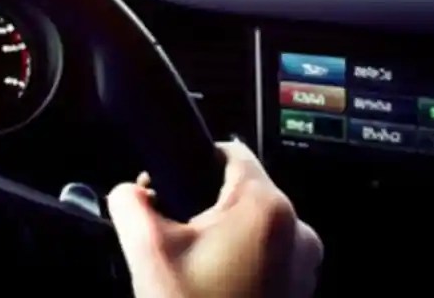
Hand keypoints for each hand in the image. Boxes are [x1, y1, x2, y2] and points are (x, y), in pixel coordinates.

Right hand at [108, 140, 322, 297]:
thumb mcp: (145, 251)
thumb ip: (129, 201)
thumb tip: (131, 192)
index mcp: (265, 207)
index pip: (229, 150)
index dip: (191, 160)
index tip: (166, 190)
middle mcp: (297, 229)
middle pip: (237, 191)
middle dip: (200, 208)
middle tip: (172, 243)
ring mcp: (305, 263)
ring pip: (249, 226)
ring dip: (218, 239)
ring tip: (191, 273)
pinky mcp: (301, 290)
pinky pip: (263, 256)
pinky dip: (236, 263)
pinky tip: (211, 290)